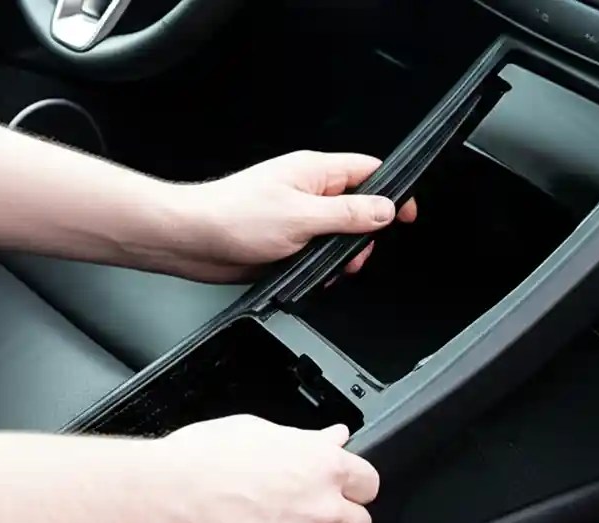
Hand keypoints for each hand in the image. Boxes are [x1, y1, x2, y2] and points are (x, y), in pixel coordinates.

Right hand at [144, 415, 378, 522]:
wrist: (161, 505)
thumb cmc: (198, 463)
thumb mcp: (256, 432)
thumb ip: (305, 441)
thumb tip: (334, 437)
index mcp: (322, 467)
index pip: (369, 483)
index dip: (353, 487)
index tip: (341, 489)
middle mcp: (323, 510)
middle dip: (338, 520)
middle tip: (304, 515)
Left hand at [164, 151, 417, 281]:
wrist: (192, 239)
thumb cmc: (233, 217)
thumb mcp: (303, 217)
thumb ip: (348, 214)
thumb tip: (386, 209)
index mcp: (315, 172)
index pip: (369, 172)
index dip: (393, 192)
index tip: (407, 215)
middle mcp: (308, 191)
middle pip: (359, 208)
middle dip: (363, 236)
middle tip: (353, 255)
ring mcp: (297, 216)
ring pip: (339, 235)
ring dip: (340, 255)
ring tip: (326, 267)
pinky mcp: (285, 240)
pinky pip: (317, 252)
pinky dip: (320, 266)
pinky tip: (311, 275)